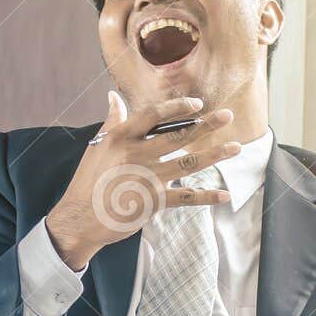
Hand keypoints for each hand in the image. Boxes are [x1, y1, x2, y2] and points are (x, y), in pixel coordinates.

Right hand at [44, 92, 240, 269]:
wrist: (79, 219)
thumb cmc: (87, 182)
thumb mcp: (96, 147)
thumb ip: (111, 121)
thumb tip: (113, 96)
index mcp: (121, 137)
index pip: (154, 114)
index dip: (178, 107)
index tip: (197, 103)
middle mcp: (137, 154)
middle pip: (178, 135)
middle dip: (206, 125)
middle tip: (228, 115)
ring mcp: (147, 178)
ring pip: (189, 163)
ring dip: (215, 155)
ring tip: (236, 147)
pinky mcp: (153, 201)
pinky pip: (186, 197)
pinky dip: (207, 197)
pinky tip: (224, 195)